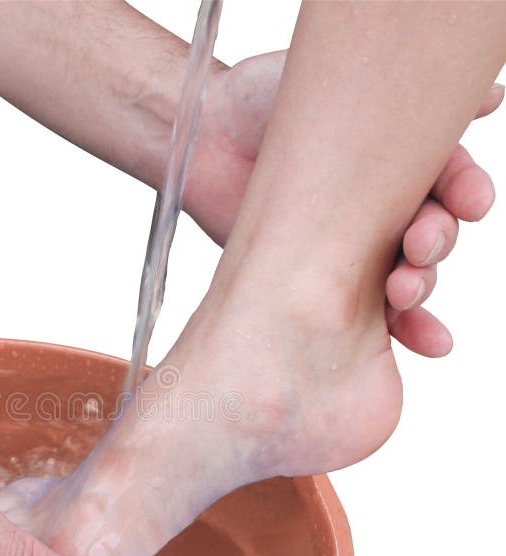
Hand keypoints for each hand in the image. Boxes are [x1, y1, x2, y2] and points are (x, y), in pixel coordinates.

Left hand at [186, 50, 502, 356]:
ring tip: (405, 293)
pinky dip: (404, 329)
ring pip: (407, 276)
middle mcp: (380, 207)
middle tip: (420, 247)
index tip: (468, 202)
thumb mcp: (334, 87)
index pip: (448, 181)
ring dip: (420, 290)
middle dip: (435, 242)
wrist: (204, 134)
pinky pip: (368, 315)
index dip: (463, 192)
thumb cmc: (266, 100)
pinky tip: (428, 341)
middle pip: (432, 233)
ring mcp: (350, 249)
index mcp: (394, 163)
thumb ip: (403, 103)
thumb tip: (488, 98)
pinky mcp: (319, 283)